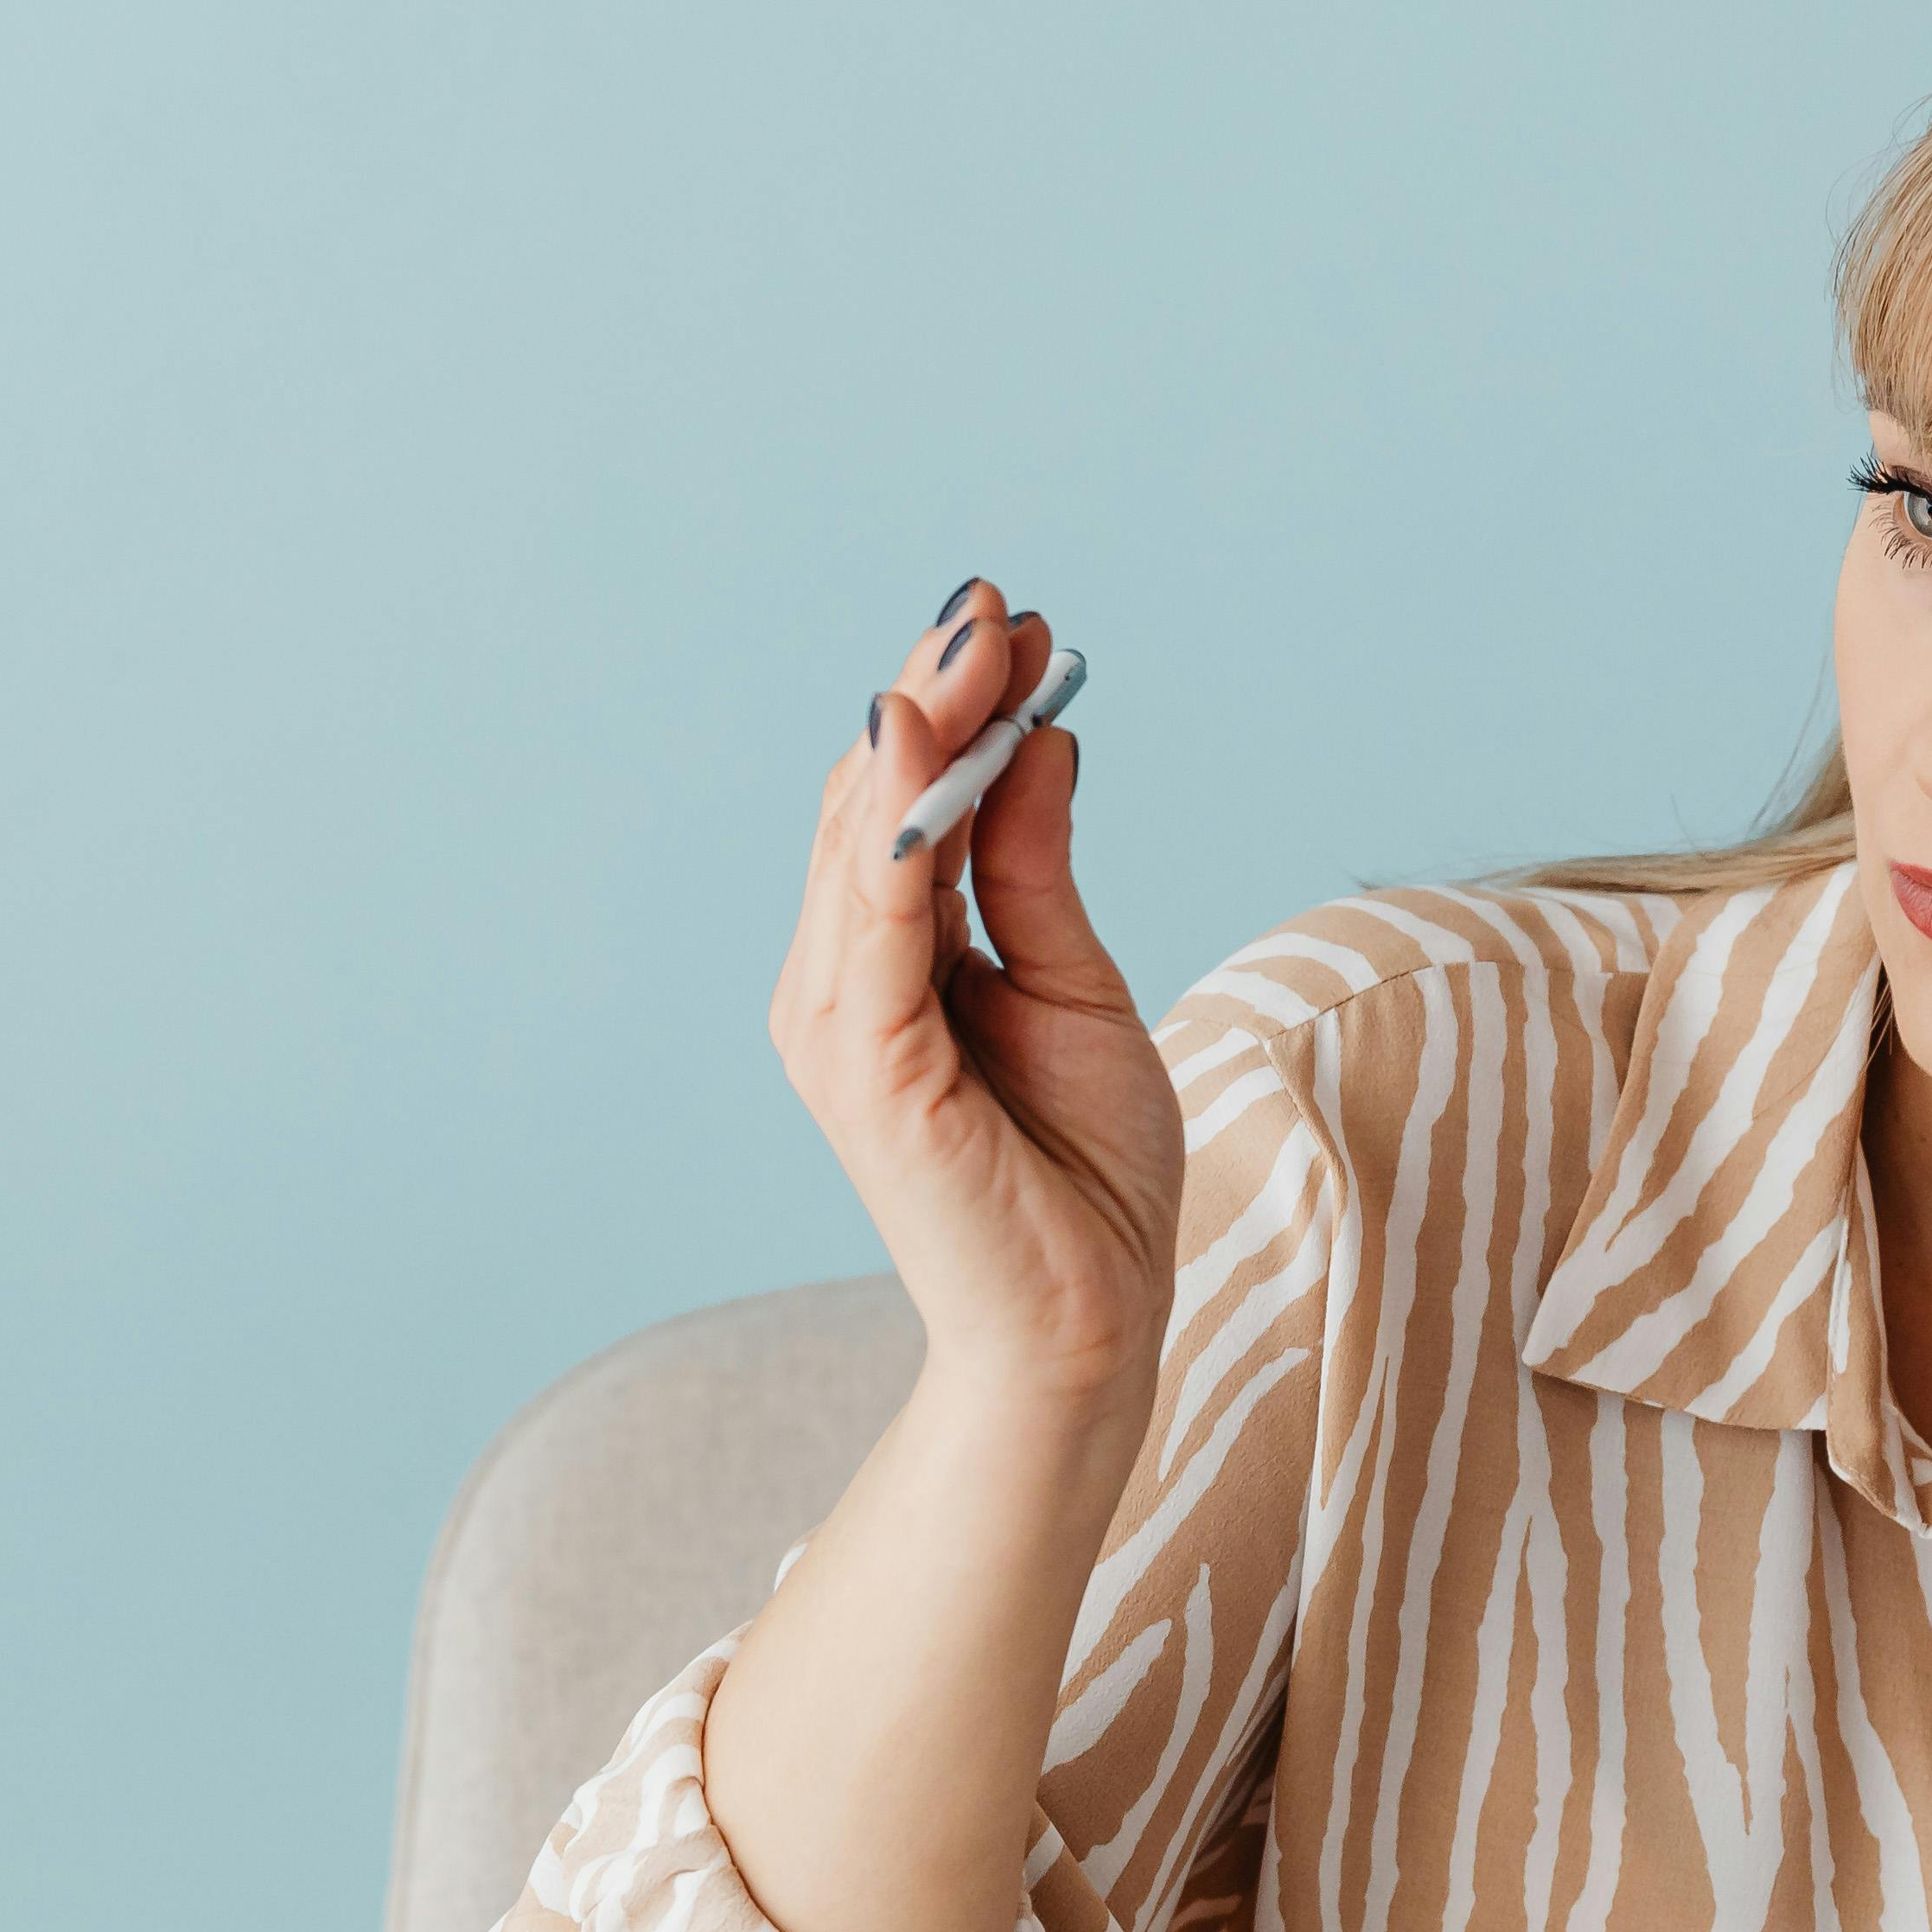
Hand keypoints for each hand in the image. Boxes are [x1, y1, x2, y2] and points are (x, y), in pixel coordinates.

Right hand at [771, 578, 1180, 1410]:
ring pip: (867, 847)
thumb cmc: (1081, 1178)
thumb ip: (1037, 870)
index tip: (1015, 621)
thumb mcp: (1076, 989)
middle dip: (934, 695)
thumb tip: (1047, 737)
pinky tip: (929, 742)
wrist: (1089, 1331)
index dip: (952, 708)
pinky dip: (900, 829)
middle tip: (995, 601)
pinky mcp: (868, 1072)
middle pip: (873, 808)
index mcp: (885, 971)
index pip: (902, 810)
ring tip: (978, 641)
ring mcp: (842, 1030)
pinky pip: (878, 926)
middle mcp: (842, 989)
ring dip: (921, 732)